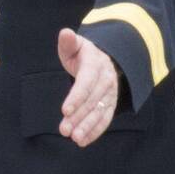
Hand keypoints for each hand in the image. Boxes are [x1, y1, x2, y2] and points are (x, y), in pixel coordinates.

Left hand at [57, 29, 119, 146]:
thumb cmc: (83, 53)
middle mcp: (106, 80)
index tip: (65, 110)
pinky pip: (105, 119)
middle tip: (64, 130)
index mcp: (96, 65)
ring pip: (99, 112)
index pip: (86, 82)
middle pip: (92, 101)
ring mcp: (110, 94)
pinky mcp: (110, 104)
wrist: (105, 59)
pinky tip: (83, 141)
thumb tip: (65, 33)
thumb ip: (68, 42)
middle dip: (78, 116)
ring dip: (87, 127)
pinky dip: (95, 131)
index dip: (76, 97)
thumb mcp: (76, 45)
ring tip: (74, 139)